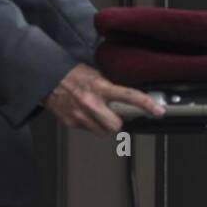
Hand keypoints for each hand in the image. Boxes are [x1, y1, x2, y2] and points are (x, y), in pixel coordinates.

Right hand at [43, 64, 163, 135]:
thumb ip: (110, 88)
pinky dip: (91, 125)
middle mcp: (92, 103)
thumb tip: (126, 98)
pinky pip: (89, 130)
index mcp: (101, 88)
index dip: (146, 104)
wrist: (47, 79)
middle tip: (115, 113)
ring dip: (105, 125)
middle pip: (117, 126)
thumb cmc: (72, 75)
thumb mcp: (96, 75)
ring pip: (103, 132)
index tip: (159, 111)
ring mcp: (81, 116)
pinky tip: (86, 114)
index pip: (129, 97)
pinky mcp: (72, 123)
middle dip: (118, 121)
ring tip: (98, 113)